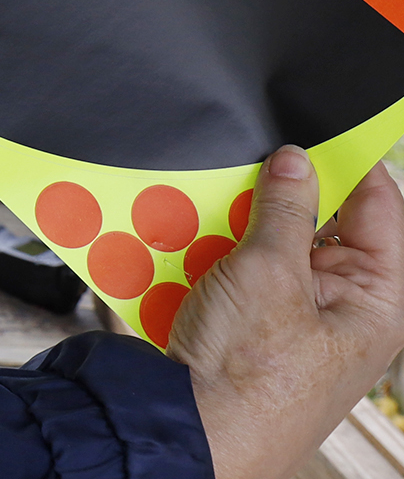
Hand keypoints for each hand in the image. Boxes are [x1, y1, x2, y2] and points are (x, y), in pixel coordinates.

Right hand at [173, 146, 403, 478]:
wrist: (187, 431)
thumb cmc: (249, 381)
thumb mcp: (269, 275)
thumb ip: (285, 209)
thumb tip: (296, 161)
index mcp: (376, 298)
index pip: (379, 206)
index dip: (347, 162)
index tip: (312, 125)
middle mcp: (339, 304)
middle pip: (313, 219)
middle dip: (269, 196)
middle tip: (240, 175)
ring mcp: (288, 313)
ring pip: (261, 240)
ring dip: (225, 225)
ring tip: (199, 221)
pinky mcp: (243, 321)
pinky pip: (227, 267)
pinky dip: (201, 252)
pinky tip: (177, 250)